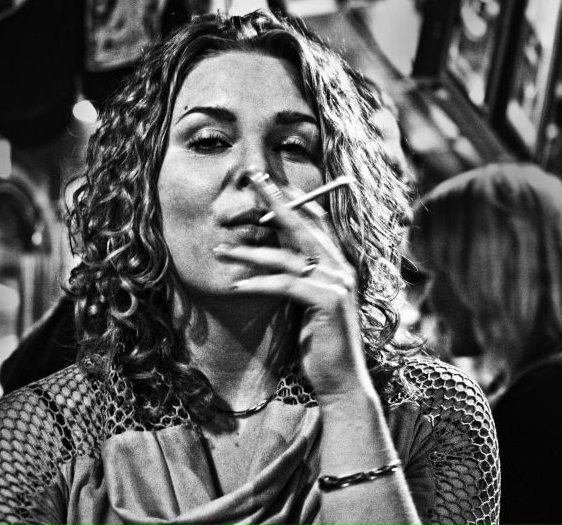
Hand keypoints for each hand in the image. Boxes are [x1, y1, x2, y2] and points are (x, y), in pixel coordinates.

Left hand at [213, 169, 373, 402]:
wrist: (341, 380)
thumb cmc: (321, 344)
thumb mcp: (308, 303)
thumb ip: (299, 278)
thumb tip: (273, 256)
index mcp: (339, 265)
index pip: (317, 221)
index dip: (293, 200)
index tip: (267, 183)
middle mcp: (342, 268)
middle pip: (303, 225)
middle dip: (275, 201)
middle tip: (251, 181)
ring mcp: (337, 284)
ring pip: (287, 256)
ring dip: (249, 251)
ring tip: (220, 250)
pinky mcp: (327, 302)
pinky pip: (286, 284)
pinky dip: (258, 283)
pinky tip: (236, 287)